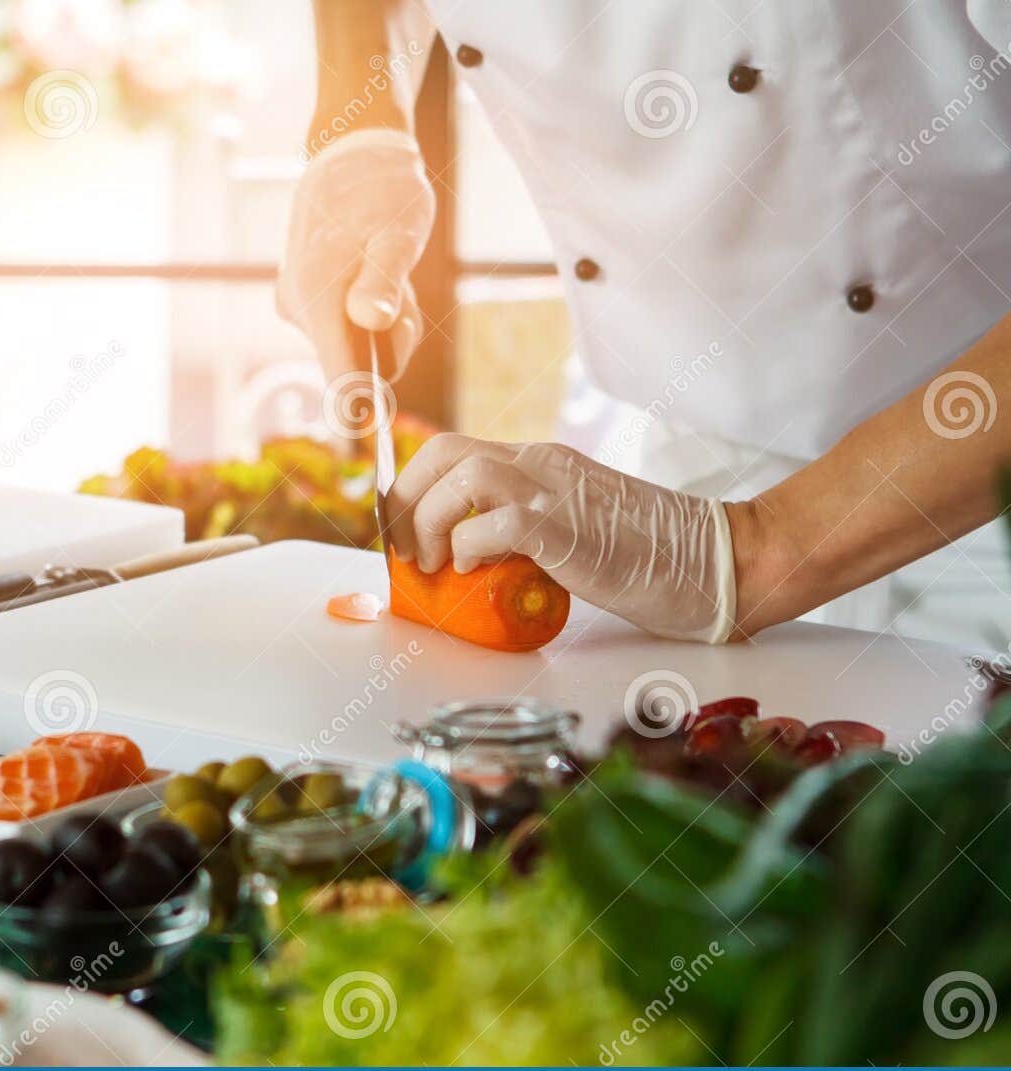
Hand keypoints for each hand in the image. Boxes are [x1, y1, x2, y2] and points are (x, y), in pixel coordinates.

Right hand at [277, 128, 434, 385]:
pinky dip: (365, 310)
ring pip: (353, 344)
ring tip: (386, 269)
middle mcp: (296, 309)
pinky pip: (343, 327)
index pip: (340, 375)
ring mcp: (295, 306)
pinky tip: (367, 270)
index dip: (365, 403)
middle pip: (356, 361)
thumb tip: (370, 322)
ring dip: (381, 322)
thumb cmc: (382, 194)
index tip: (379, 425)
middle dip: (389, 339)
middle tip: (404, 291)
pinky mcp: (300, 301)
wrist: (350, 156)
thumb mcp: (398, 235)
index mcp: (317, 299)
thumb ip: (384, 282)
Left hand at [386, 435, 738, 642]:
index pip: (454, 451)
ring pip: (465, 474)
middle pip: (445, 452)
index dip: (411, 486)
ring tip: (433, 564)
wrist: (721, 561)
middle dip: (407, 499)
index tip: (399, 531)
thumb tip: (470, 558)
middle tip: (404, 549)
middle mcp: (544, 466)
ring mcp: (559, 492)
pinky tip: (474, 569)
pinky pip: (500, 521)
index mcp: (542, 463)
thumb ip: (526, 529)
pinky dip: (471, 543)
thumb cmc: (652, 557)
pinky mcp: (572, 529)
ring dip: (431, 520)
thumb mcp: (572, 529)